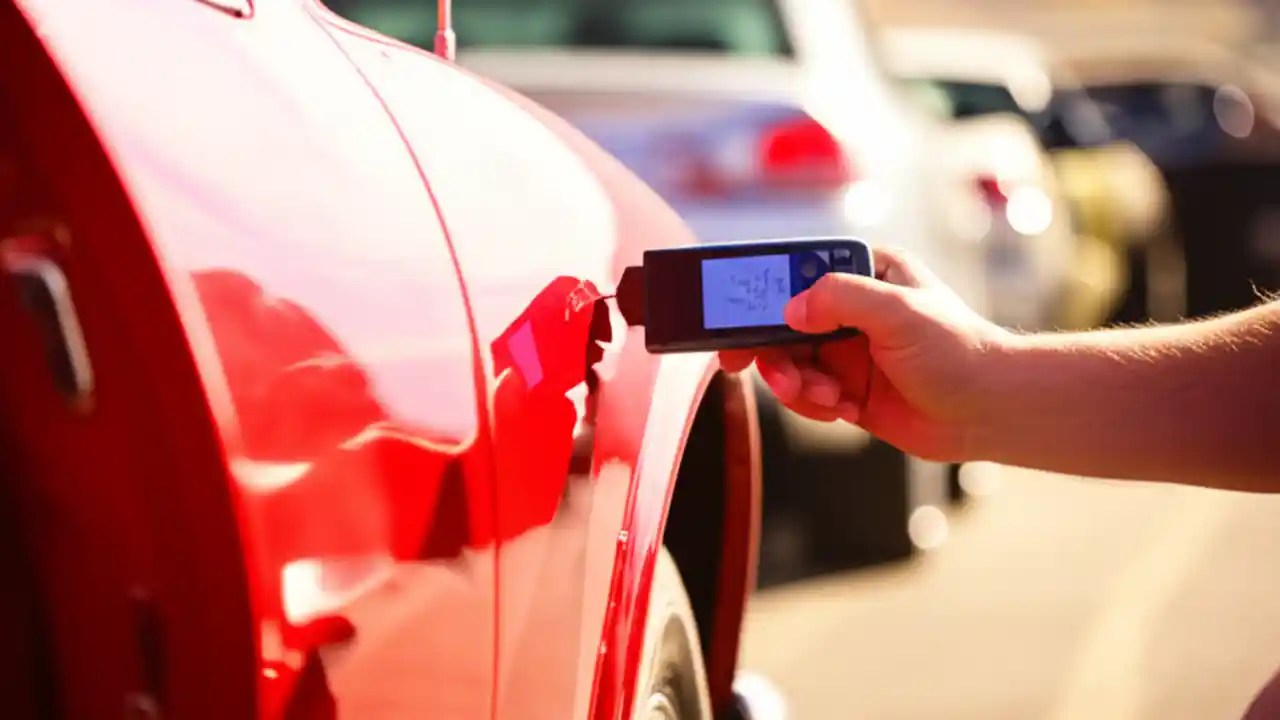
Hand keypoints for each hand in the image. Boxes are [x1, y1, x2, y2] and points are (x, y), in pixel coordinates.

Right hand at [719, 247, 1011, 460]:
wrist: (990, 411)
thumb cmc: (958, 350)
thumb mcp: (898, 310)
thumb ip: (839, 298)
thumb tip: (790, 309)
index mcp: (865, 275)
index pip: (798, 273)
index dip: (763, 295)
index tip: (737, 317)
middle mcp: (852, 312)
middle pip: (782, 324)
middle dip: (771, 350)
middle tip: (757, 366)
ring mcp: (848, 353)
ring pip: (789, 364)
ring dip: (795, 383)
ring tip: (826, 396)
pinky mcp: (848, 391)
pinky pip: (806, 396)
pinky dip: (812, 404)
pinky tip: (842, 408)